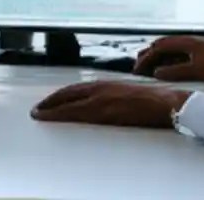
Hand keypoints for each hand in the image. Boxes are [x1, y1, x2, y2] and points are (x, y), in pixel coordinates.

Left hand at [31, 81, 191, 128]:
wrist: (166, 104)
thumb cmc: (151, 101)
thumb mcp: (126, 94)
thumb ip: (110, 97)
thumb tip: (97, 105)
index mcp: (106, 84)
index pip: (75, 89)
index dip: (59, 95)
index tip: (47, 102)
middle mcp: (100, 89)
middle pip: (68, 94)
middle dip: (50, 102)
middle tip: (36, 110)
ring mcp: (102, 100)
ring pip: (69, 104)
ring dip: (51, 109)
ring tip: (39, 115)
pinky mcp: (105, 111)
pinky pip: (77, 113)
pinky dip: (61, 115)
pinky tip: (53, 118)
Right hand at [134, 35, 203, 84]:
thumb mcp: (197, 71)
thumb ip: (175, 72)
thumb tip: (156, 73)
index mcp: (188, 41)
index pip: (160, 46)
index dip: (146, 58)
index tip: (136, 69)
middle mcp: (191, 40)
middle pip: (164, 45)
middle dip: (149, 55)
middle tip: (137, 67)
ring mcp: (198, 46)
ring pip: (172, 49)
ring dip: (159, 58)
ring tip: (149, 68)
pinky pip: (180, 54)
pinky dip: (170, 60)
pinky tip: (169, 69)